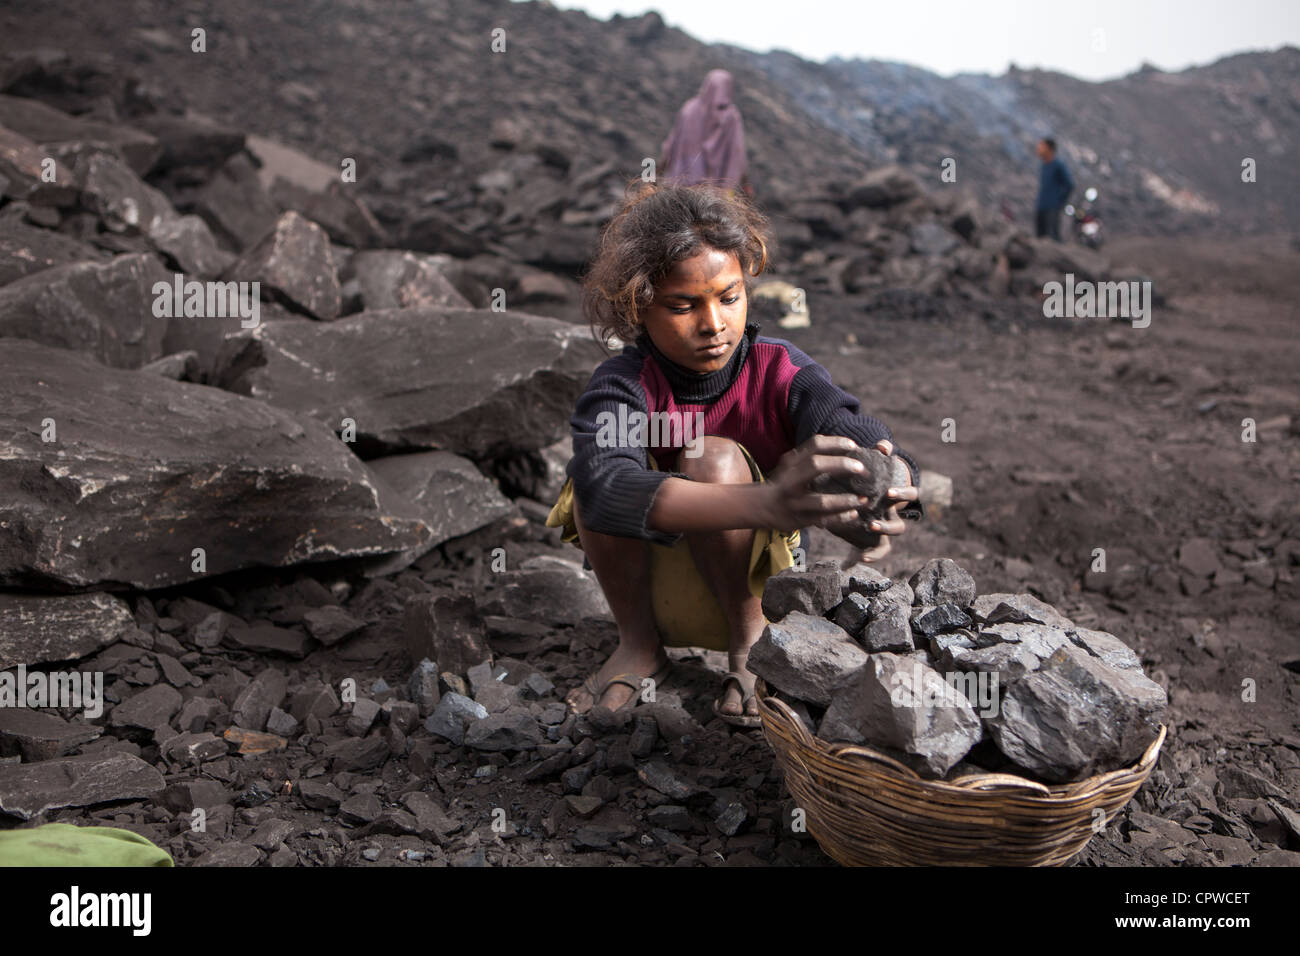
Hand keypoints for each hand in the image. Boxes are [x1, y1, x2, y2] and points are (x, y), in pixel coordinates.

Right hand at [760, 435, 874, 531]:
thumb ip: (812, 457)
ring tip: (864, 499)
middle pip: (816, 465)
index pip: (815, 444)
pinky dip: (840, 518)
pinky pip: (822, 520)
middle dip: (842, 464)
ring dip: (845, 500)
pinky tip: (854, 514)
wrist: (761, 506)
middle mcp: (790, 479)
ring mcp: (794, 501)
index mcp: (791, 462)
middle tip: (862, 469)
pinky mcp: (798, 519)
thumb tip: (847, 448)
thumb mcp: (792, 465)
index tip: (854, 446)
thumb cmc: (785, 483)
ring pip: (821, 501)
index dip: (837, 442)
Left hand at [840, 439, 918, 567]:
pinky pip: (875, 551)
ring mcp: (882, 530)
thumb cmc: (872, 476)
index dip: (902, 496)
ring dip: (875, 545)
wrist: (858, 492)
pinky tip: (857, 559)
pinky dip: (869, 556)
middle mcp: (891, 517)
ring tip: (860, 542)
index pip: (910, 497)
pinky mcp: (870, 540)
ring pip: (887, 543)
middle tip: (872, 524)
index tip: (888, 493)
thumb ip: (881, 453)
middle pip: (900, 527)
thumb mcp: (875, 464)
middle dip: (888, 526)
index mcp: (895, 498)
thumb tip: (883, 446)